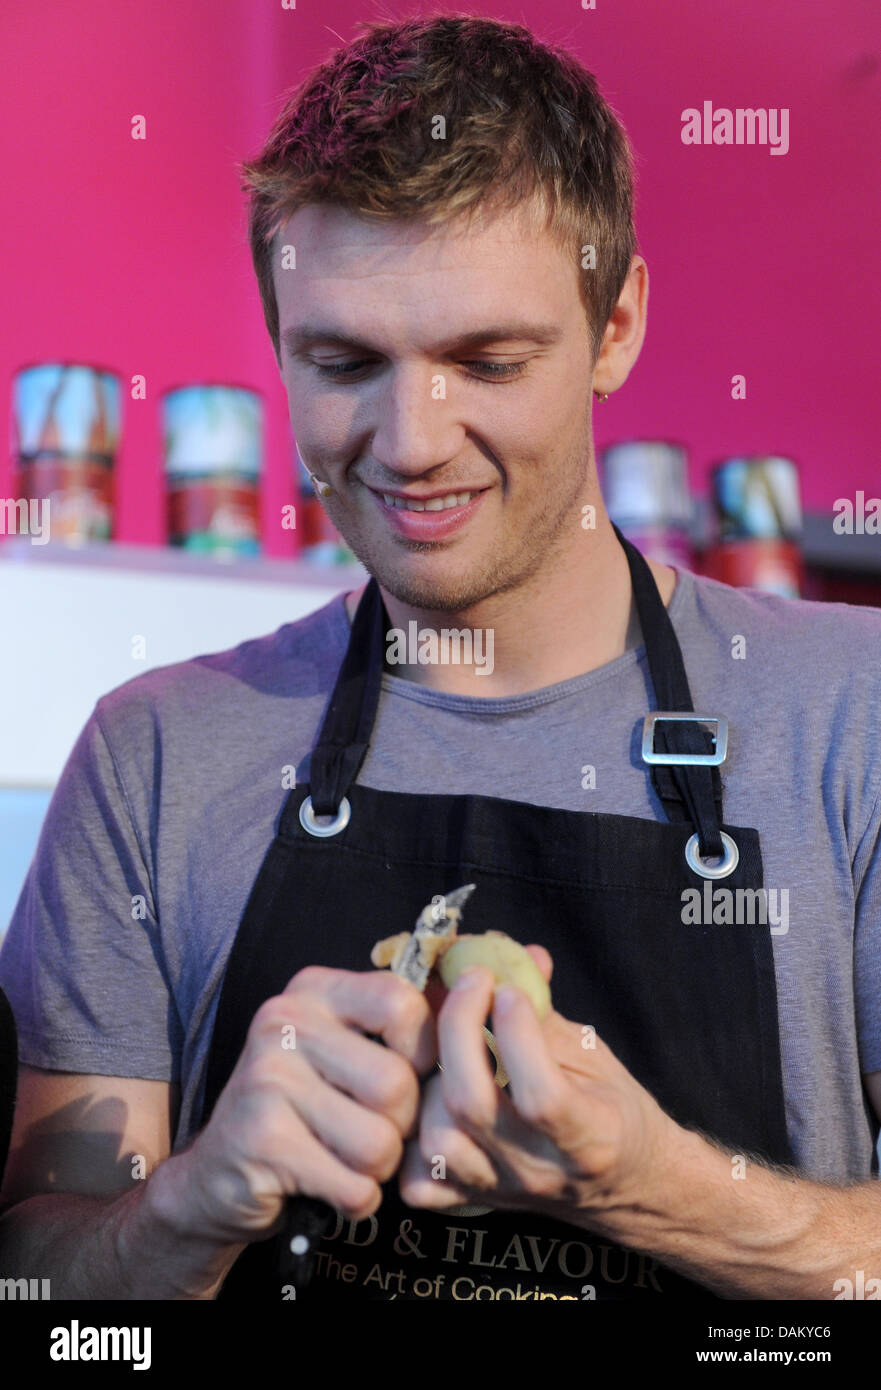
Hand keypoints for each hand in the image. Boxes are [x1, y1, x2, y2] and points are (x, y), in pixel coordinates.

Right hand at [178, 966, 437, 1245]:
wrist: (217, 1175)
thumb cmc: (305, 1108)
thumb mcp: (344, 1048)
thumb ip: (399, 1028)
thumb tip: (477, 1010)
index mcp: (315, 990)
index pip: (402, 1004)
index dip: (423, 1052)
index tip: (409, 1073)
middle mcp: (284, 1020)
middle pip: (396, 1083)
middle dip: (401, 1125)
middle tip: (372, 1130)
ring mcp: (267, 1078)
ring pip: (380, 1141)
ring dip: (378, 1169)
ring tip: (348, 1158)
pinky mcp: (261, 1139)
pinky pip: (354, 1185)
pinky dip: (356, 1200)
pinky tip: (328, 1185)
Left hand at [398, 948, 674, 1226]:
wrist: (627, 1184)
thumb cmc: (613, 1108)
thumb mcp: (595, 1055)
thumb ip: (545, 1012)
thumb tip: (506, 952)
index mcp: (590, 1137)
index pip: (542, 1095)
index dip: (517, 1033)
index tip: (508, 988)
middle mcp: (541, 1172)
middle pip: (472, 1106)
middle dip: (459, 1028)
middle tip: (471, 981)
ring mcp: (501, 1190)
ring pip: (438, 1139)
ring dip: (432, 1075)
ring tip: (447, 1037)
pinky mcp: (472, 1202)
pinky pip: (421, 1181)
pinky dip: (411, 1138)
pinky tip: (430, 1097)